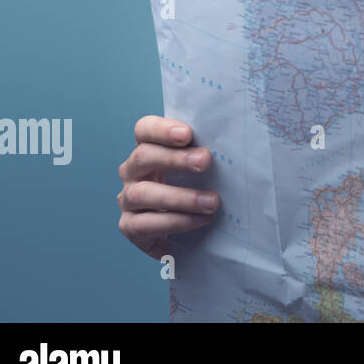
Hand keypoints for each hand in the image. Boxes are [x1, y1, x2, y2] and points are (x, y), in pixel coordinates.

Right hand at [117, 116, 218, 258]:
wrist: (181, 234)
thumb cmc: (194, 189)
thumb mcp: (200, 169)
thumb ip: (206, 155)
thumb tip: (235, 145)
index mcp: (149, 149)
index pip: (145, 130)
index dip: (162, 129)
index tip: (187, 134)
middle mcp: (132, 171)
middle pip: (143, 157)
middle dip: (175, 158)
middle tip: (205, 161)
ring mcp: (127, 199)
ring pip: (142, 193)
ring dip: (181, 197)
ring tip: (212, 202)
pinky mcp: (129, 226)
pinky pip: (145, 224)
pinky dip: (176, 221)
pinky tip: (200, 220)